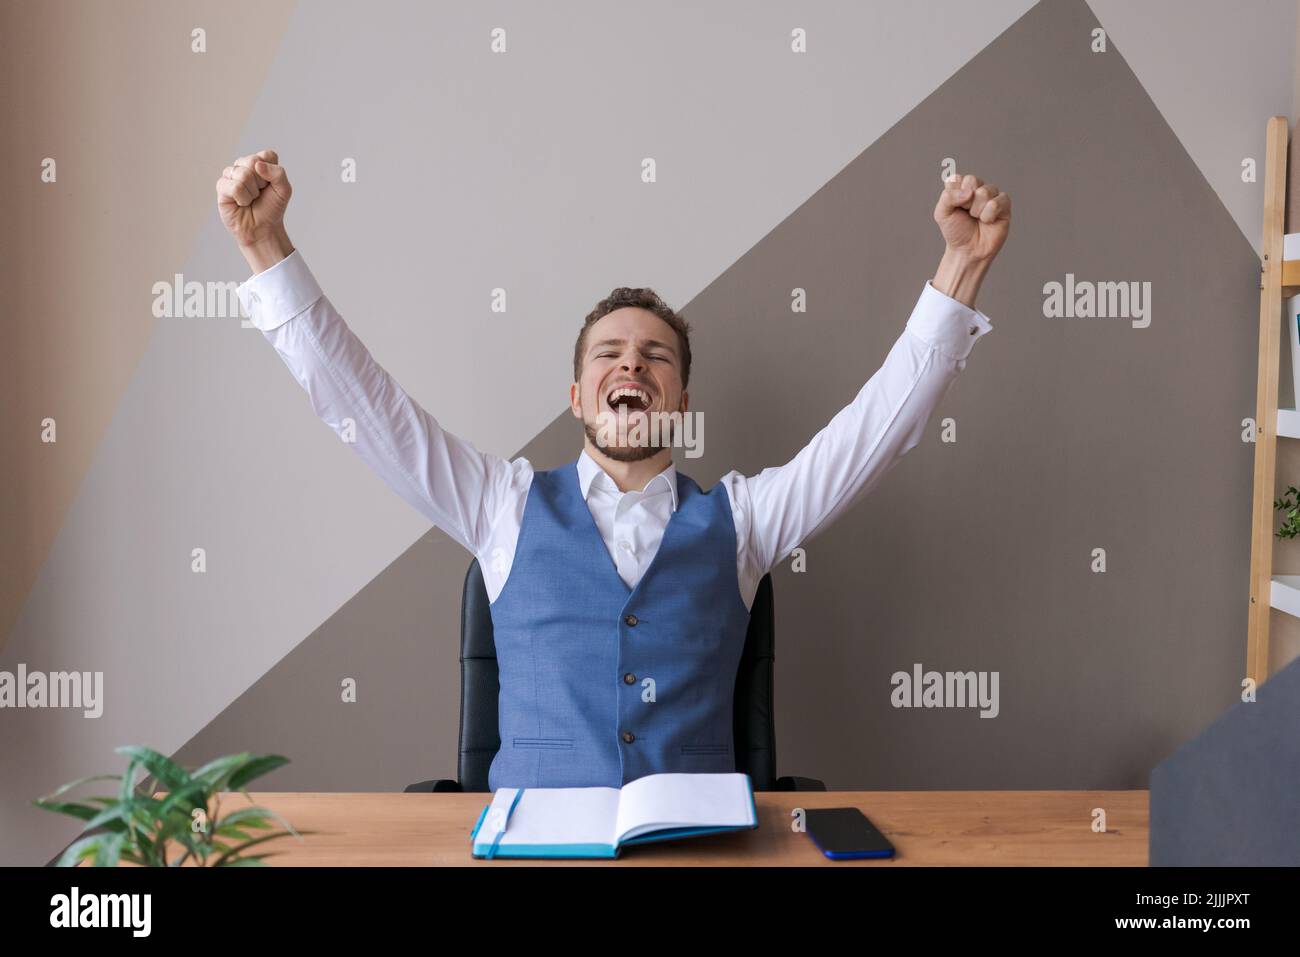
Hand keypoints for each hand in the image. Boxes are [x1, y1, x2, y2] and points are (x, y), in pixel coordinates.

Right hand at [215, 149, 293, 269]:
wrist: (262, 228)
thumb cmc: (271, 209)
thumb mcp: (284, 190)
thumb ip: (278, 173)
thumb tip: (257, 165)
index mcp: (260, 162)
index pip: (267, 155)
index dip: (272, 173)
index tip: (271, 186)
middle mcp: (244, 165)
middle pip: (253, 161)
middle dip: (261, 182)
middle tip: (260, 194)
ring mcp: (231, 174)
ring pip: (243, 174)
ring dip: (252, 192)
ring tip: (250, 199)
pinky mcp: (222, 186)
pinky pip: (234, 187)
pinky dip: (243, 199)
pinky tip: (241, 203)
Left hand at [933, 172, 1009, 263]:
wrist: (968, 251)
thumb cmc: (955, 232)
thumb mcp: (942, 214)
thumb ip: (947, 197)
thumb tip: (969, 192)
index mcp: (961, 187)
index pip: (957, 178)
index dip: (954, 194)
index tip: (954, 207)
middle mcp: (976, 189)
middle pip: (972, 180)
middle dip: (966, 201)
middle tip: (966, 213)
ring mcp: (991, 195)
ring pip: (985, 191)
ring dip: (977, 210)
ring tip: (976, 219)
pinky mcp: (1004, 205)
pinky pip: (998, 201)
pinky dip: (989, 214)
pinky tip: (988, 221)